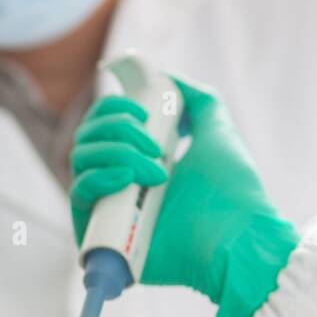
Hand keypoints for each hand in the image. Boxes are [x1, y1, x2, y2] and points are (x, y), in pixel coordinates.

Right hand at [70, 80, 298, 316]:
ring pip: (80, 159)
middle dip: (117, 128)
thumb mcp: (218, 131)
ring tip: (157, 170)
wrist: (238, 237)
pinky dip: (99, 177)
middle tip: (157, 147)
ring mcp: (109, 209)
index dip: (112, 109)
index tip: (143, 110)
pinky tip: (127, 179)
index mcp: (142, 160)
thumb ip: (198, 100)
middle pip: (87, 137)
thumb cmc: (233, 190)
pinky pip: (78, 194)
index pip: (104, 126)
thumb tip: (169, 79)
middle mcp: (121, 184)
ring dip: (117, 152)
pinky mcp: (100, 237)